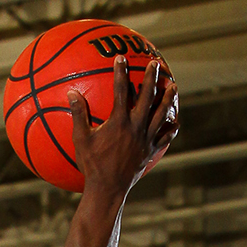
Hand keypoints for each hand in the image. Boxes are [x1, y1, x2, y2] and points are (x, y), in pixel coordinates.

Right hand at [68, 57, 178, 195]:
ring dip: (167, 99)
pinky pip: (165, 138)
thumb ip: (78, 115)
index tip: (120, 57)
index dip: (120, 72)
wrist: (108, 189)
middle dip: (152, 77)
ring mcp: (146, 139)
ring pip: (161, 114)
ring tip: (173, 86)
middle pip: (147, 97)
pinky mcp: (151, 151)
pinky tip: (175, 122)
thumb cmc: (92, 165)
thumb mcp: (81, 140)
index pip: (120, 90)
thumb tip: (71, 93)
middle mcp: (136, 127)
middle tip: (155, 63)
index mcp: (119, 122)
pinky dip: (171, 129)